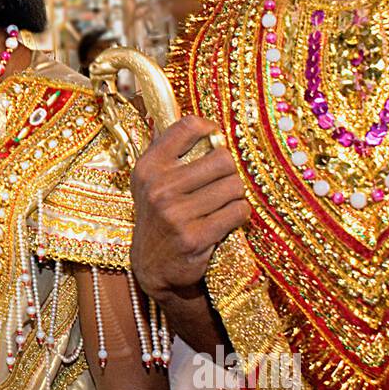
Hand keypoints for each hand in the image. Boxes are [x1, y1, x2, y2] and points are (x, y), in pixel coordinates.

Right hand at [130, 116, 251, 298]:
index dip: (210, 129)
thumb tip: (200, 122)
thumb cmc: (158, 216)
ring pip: (234, 186)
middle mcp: (159, 188)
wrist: (152, 267)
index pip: (187, 127)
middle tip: (223, 181)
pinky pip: (238, 211)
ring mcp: (176, 214)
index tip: (215, 139)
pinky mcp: (195, 237)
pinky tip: (227, 219)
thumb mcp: (150, 182)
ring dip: (235, 195)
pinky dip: (239, 214)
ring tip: (223, 203)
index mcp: (148, 168)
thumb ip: (168, 151)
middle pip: (222, 159)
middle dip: (230, 171)